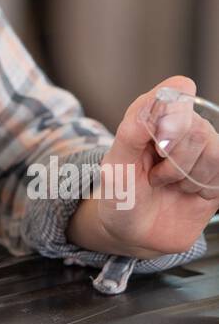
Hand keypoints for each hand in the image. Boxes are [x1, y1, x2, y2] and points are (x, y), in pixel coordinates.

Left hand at [93, 75, 217, 255]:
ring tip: (170, 185)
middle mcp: (179, 129)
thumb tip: (152, 102)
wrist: (134, 233)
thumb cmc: (121, 196)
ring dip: (189, 176)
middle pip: (197, 128)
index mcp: (151, 117)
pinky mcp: (215, 174)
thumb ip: (131, 133)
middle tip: (155, 178)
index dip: (174, 116)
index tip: (160, 147)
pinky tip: (189, 193)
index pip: (177, 91)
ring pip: (214, 150)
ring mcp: (200, 151)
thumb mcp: (115, 167)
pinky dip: (206, 186)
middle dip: (175, 160)